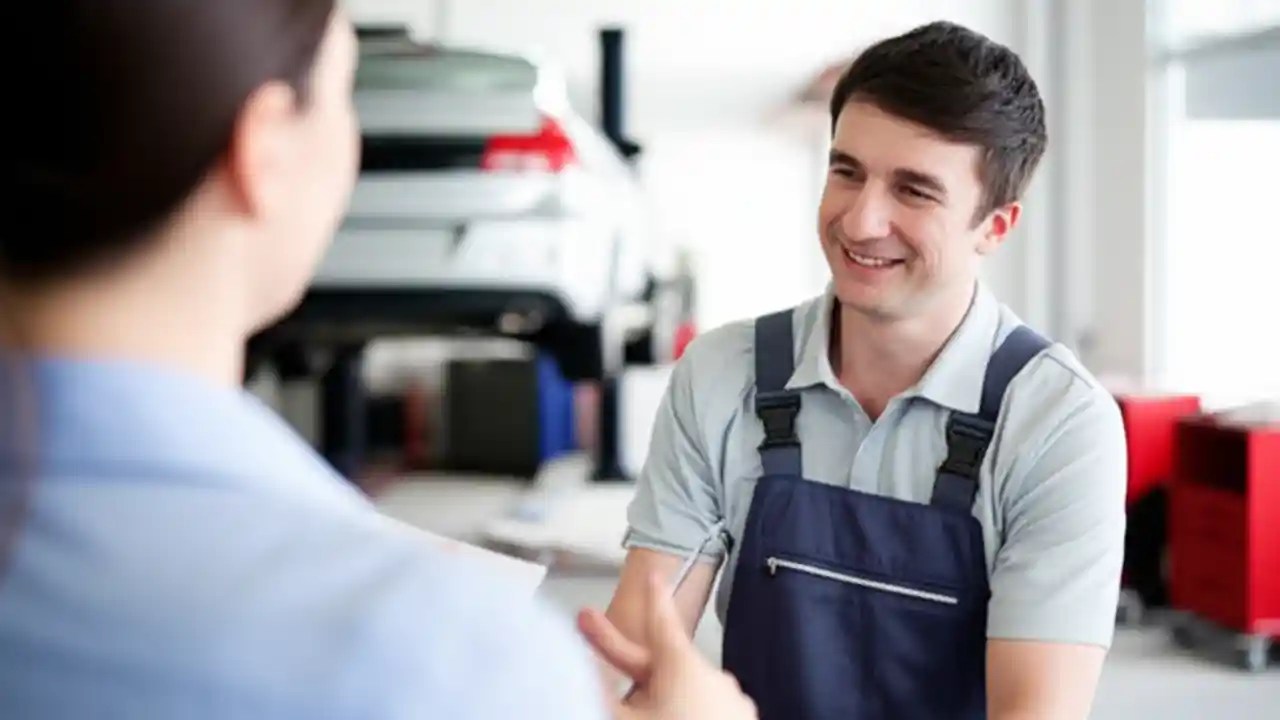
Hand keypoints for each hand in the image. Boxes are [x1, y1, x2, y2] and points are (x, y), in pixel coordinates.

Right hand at [578, 574, 756, 719]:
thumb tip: (576, 678)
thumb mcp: (622, 717)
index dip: (651, 596)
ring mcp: (731, 707)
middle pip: (660, 661)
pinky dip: (677, 711)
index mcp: (685, 668)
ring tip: (627, 705)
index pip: (661, 621)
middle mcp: (713, 680)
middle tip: (585, 625)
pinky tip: (659, 714)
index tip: (654, 572)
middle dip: (620, 654)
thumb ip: (598, 694)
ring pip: (678, 692)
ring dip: (650, 695)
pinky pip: (700, 711)